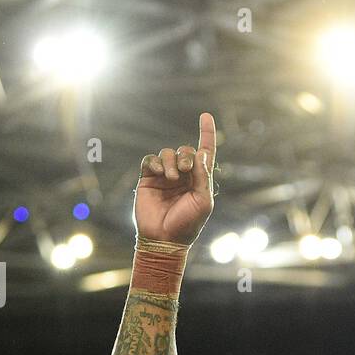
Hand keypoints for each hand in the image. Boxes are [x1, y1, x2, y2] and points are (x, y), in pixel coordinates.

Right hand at [134, 112, 216, 244]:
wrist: (163, 239)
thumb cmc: (187, 224)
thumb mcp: (203, 201)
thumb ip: (202, 176)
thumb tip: (201, 153)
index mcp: (199, 179)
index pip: (204, 152)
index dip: (206, 134)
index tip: (205, 115)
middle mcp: (183, 175)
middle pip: (185, 150)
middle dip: (185, 156)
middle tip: (183, 172)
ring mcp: (165, 176)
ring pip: (168, 153)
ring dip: (171, 161)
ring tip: (170, 178)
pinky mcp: (148, 179)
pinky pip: (150, 160)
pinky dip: (155, 162)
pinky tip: (158, 173)